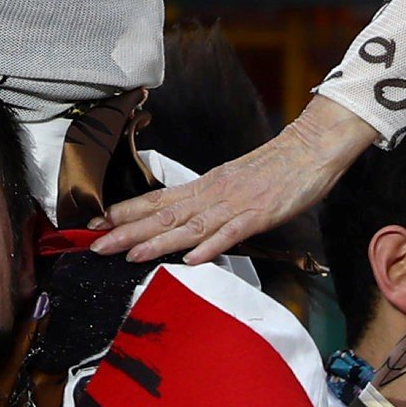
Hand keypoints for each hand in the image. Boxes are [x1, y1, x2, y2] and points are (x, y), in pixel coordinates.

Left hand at [92, 93, 375, 262]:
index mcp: (205, 187)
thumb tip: (179, 222)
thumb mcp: (232, 183)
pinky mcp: (259, 214)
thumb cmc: (275, 168)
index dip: (125, 214)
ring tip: (130, 254)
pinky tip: (191, 258)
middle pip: (164, 215)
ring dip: (158, 241)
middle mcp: (212, 194)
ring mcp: (235, 205)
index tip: (95, 224)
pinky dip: (211, 245)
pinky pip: (231, 232)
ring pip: (189, 225)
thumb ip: (207, 204)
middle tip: (95, 244)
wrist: (310, 148)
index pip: (157, 201)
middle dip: (127, 231)